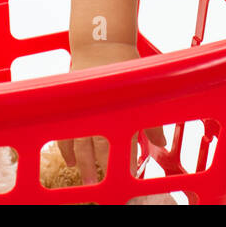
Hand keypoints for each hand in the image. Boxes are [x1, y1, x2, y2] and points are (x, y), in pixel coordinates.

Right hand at [56, 43, 167, 184]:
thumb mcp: (142, 87)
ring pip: (78, 140)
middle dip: (99, 166)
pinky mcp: (71, 103)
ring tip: (85, 177)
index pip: (122, 139)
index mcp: (117, 107)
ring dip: (81, 160)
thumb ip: (151, 119)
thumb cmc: (123, 63)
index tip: (128, 174)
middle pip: (97, 145)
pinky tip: (70, 158)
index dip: (125, 158)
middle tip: (97, 185)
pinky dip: (66, 145)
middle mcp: (98, 111)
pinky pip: (64, 129)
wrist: (100, 41)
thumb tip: (161, 143)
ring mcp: (82, 107)